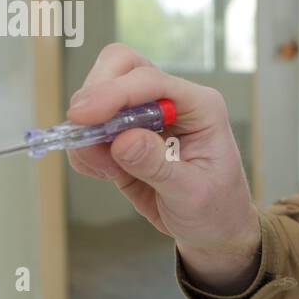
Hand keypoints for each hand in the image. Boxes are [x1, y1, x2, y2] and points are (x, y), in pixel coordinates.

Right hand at [66, 43, 260, 292]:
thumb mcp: (192, 194)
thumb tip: (123, 140)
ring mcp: (145, 117)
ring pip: (99, 93)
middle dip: (96, 94)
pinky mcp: (124, 137)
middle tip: (82, 130)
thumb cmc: (216, 209)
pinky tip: (107, 174)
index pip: (152, 81)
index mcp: (200, 106)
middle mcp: (172, 102)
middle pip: (122, 67)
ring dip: (88, 129)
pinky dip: (85, 149)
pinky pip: (91, 130)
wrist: (212, 232)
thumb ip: (157, 166)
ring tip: (108, 170)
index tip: (84, 116)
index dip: (115, 93)